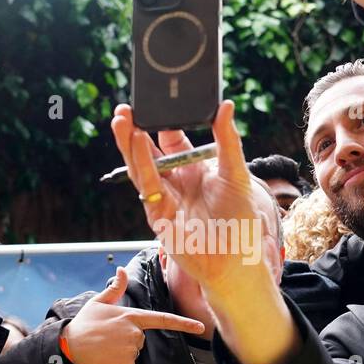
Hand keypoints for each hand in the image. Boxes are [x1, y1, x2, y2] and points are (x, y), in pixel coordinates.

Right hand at [62, 266, 204, 363]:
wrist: (69, 348)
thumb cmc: (84, 323)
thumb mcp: (98, 303)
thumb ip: (114, 289)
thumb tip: (121, 269)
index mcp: (131, 317)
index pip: (163, 319)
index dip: (183, 323)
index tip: (201, 327)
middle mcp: (134, 334)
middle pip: (140, 338)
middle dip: (127, 338)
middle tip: (107, 336)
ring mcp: (130, 352)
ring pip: (134, 353)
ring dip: (121, 352)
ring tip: (103, 347)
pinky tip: (104, 358)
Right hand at [110, 100, 268, 303]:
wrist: (236, 263)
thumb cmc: (240, 223)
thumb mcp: (237, 174)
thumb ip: (228, 141)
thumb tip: (226, 106)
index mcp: (193, 170)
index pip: (172, 140)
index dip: (163, 121)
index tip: (158, 101)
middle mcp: (175, 183)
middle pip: (149, 151)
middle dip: (135, 130)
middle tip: (127, 108)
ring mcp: (164, 198)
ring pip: (141, 166)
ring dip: (130, 144)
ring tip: (123, 120)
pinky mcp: (157, 214)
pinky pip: (148, 186)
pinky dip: (142, 164)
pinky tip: (138, 144)